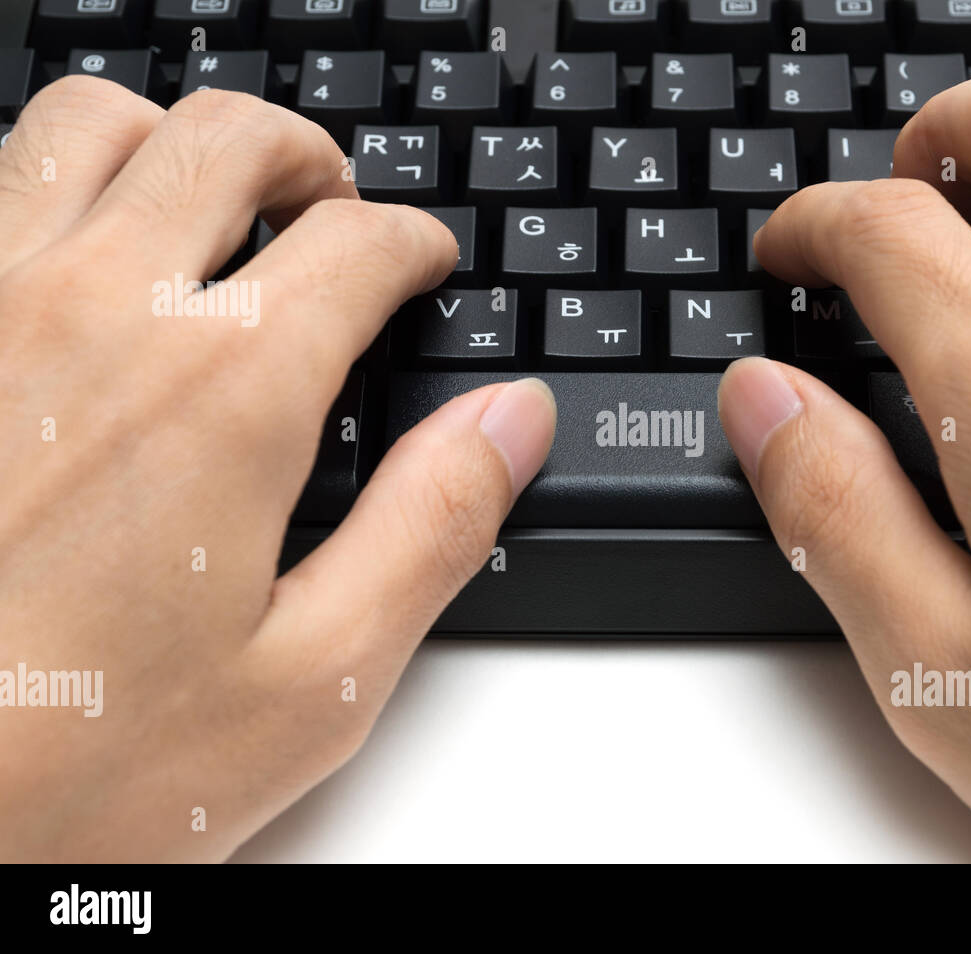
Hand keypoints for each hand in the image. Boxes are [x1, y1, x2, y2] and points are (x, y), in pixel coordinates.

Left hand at [0, 78, 555, 861]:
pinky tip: (77, 256)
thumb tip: (510, 422)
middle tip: (337, 208)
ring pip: (91, 125)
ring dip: (177, 145)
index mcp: (224, 393)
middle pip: (230, 142)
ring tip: (212, 207)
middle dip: (311, 159)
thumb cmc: (67, 768)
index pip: (358, 245)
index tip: (423, 262)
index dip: (414, 244)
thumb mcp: (309, 682)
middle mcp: (95, 315)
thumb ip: (431, 528)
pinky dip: (50, 183)